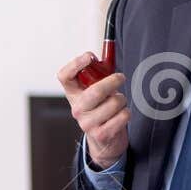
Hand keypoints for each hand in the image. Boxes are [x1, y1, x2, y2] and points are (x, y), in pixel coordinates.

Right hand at [58, 53, 128, 168]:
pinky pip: (122, 116)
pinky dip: (126, 113)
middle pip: (95, 92)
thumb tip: (109, 50)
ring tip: (119, 102)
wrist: (104, 139)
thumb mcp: (97, 89)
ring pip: (113, 103)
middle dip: (112, 82)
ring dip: (122, 99)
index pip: (64, 76)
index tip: (89, 56)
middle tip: (121, 77)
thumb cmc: (101, 107)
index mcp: (73, 93)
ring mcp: (87, 123)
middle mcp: (77, 109)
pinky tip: (121, 114)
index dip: (75, 64)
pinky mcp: (101, 134)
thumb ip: (100, 72)